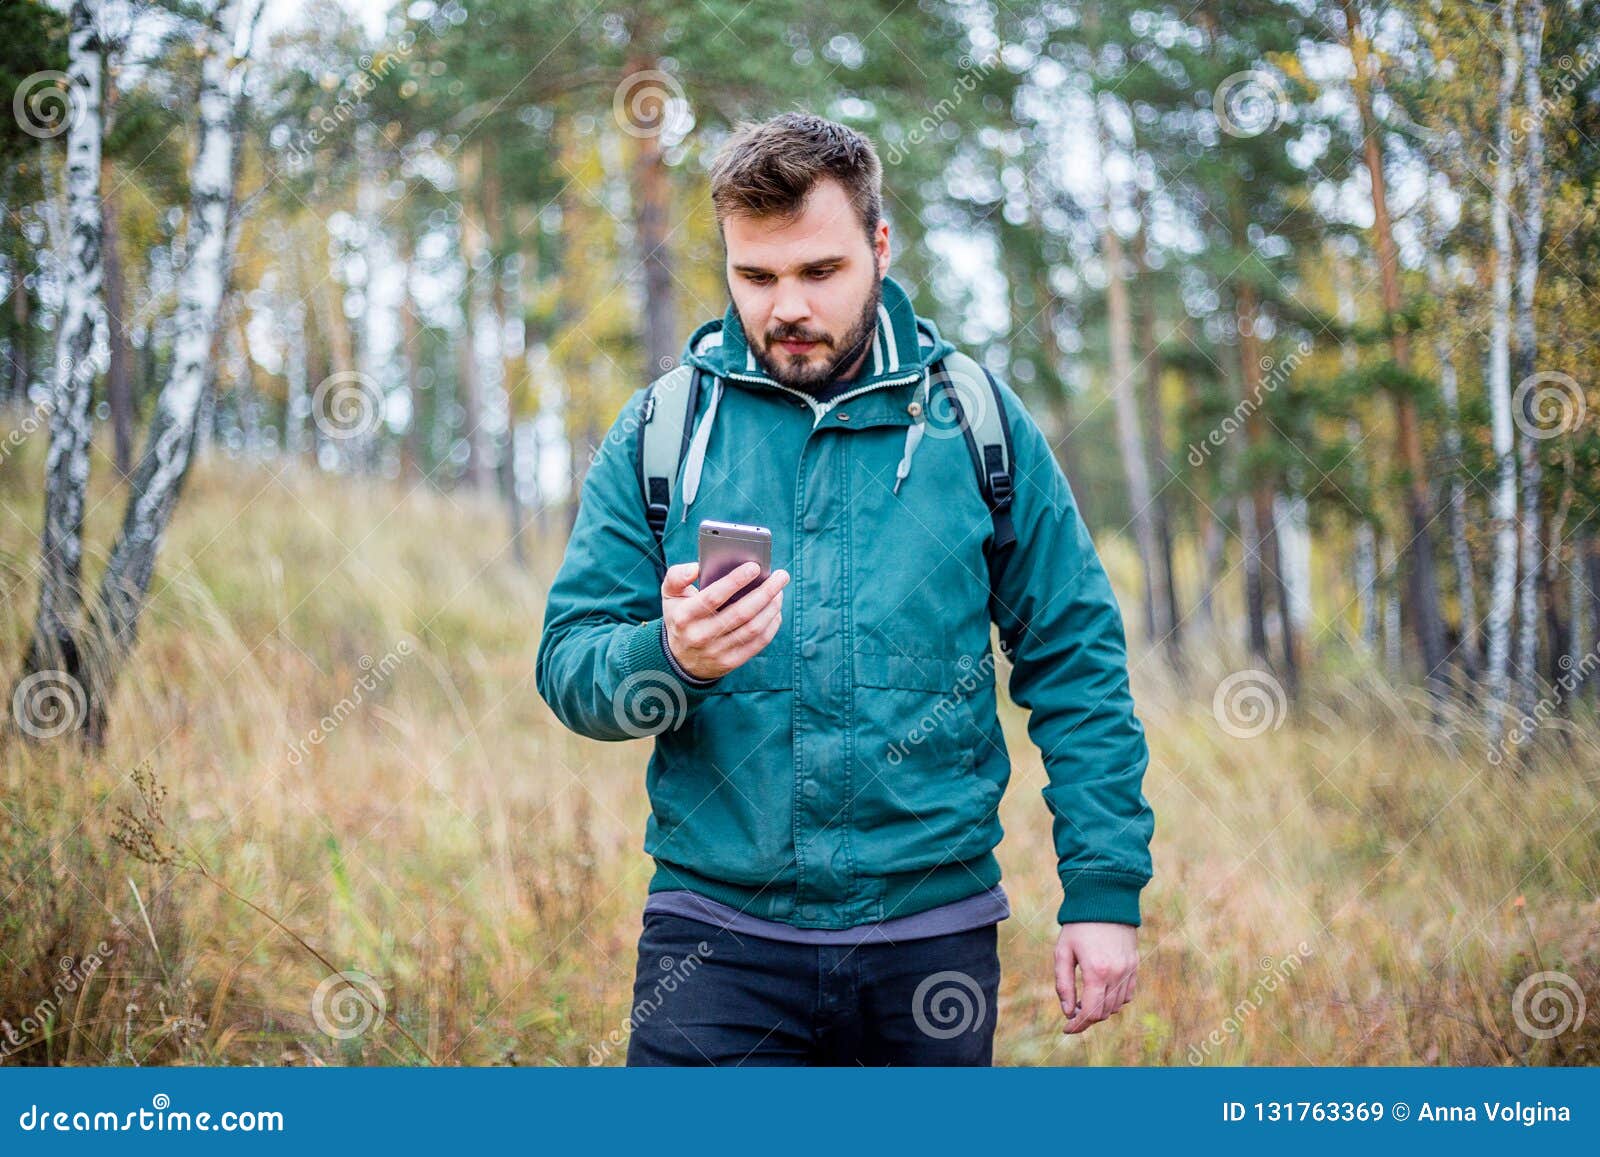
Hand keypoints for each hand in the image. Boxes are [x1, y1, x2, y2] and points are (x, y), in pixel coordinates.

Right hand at [661, 560, 789, 680]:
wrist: (679, 660)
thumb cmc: (681, 617)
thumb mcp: (669, 596)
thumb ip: (677, 576)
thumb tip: (696, 567)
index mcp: (684, 616)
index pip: (713, 596)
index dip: (735, 581)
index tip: (755, 567)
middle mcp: (700, 635)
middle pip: (740, 613)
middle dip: (765, 592)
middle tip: (781, 576)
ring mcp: (717, 651)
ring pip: (753, 628)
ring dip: (771, 608)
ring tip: (779, 591)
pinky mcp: (731, 662)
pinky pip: (758, 643)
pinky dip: (771, 625)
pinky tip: (776, 610)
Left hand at [1055, 922, 1138, 1033]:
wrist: (1104, 901)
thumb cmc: (1078, 926)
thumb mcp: (1063, 953)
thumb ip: (1064, 984)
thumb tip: (1068, 1012)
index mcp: (1097, 972)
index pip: (1090, 1012)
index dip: (1078, 1025)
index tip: (1067, 1029)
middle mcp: (1117, 974)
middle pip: (1103, 1013)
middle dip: (1087, 1018)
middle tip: (1072, 1012)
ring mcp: (1128, 970)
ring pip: (1116, 1006)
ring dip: (1101, 1009)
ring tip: (1085, 1000)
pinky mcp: (1135, 965)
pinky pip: (1128, 994)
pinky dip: (1115, 1000)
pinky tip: (1102, 992)